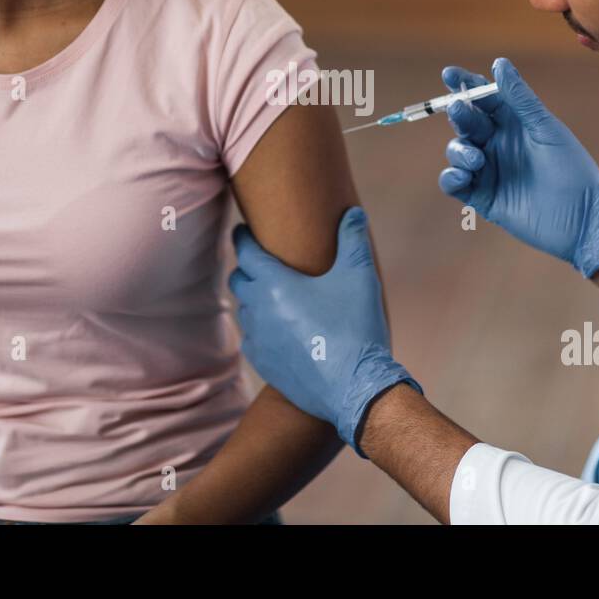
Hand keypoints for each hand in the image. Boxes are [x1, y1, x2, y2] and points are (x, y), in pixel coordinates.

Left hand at [228, 206, 422, 457]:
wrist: (354, 386)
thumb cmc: (355, 328)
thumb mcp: (359, 277)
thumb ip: (353, 240)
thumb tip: (353, 212)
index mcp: (275, 284)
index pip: (245, 252)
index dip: (241, 238)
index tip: (241, 230)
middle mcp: (259, 310)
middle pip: (239, 280)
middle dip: (246, 268)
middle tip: (258, 262)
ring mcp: (259, 339)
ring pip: (246, 311)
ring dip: (254, 300)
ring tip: (271, 296)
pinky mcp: (264, 363)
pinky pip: (253, 338)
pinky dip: (261, 329)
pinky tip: (278, 330)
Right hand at [438, 57, 598, 277]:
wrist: (582, 218)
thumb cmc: (572, 169)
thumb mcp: (546, 129)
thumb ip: (520, 99)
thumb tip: (499, 63)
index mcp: (515, 123)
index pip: (484, 98)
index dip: (465, 84)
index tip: (450, 74)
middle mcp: (498, 143)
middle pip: (467, 122)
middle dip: (459, 114)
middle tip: (459, 110)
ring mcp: (489, 170)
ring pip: (457, 151)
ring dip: (459, 150)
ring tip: (475, 158)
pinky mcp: (482, 197)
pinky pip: (454, 183)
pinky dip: (452, 177)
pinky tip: (463, 176)